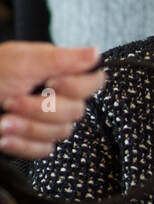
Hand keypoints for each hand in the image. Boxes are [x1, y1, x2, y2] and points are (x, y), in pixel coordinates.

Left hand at [0, 42, 104, 158]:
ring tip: (5, 119)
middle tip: (14, 100)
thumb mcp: (21, 62)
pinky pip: (43, 150)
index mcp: (57, 73)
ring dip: (28, 127)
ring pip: (60, 133)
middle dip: (42, 109)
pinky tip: (5, 136)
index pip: (93, 82)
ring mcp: (44, 121)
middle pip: (77, 112)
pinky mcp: (32, 142)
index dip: (78, 87)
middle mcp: (55, 97)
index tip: (53, 83)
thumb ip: (61, 59)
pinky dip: (22, 144)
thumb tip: (95, 53)